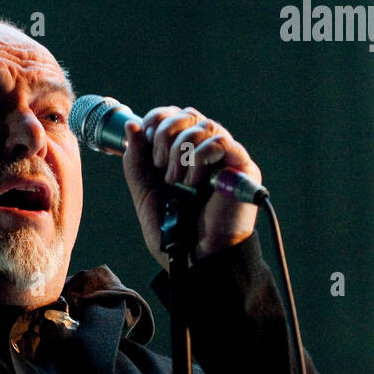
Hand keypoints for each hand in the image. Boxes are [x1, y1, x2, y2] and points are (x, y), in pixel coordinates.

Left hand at [121, 106, 260, 269]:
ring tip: (174, 181)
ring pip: (204, 125)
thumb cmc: (175, 233)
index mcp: (183, 154)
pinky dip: (199, 157)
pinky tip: (193, 182)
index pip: (174, 117)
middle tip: (158, 164)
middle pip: (188, 114)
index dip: (157, 119)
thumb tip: (131, 127)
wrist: (196, 259)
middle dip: (166, 133)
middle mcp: (206, 151)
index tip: (144, 138)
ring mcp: (225, 158)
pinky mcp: (242, 167)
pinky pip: (220, 141)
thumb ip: (136, 163)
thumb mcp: (145, 195)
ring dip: (181, 150)